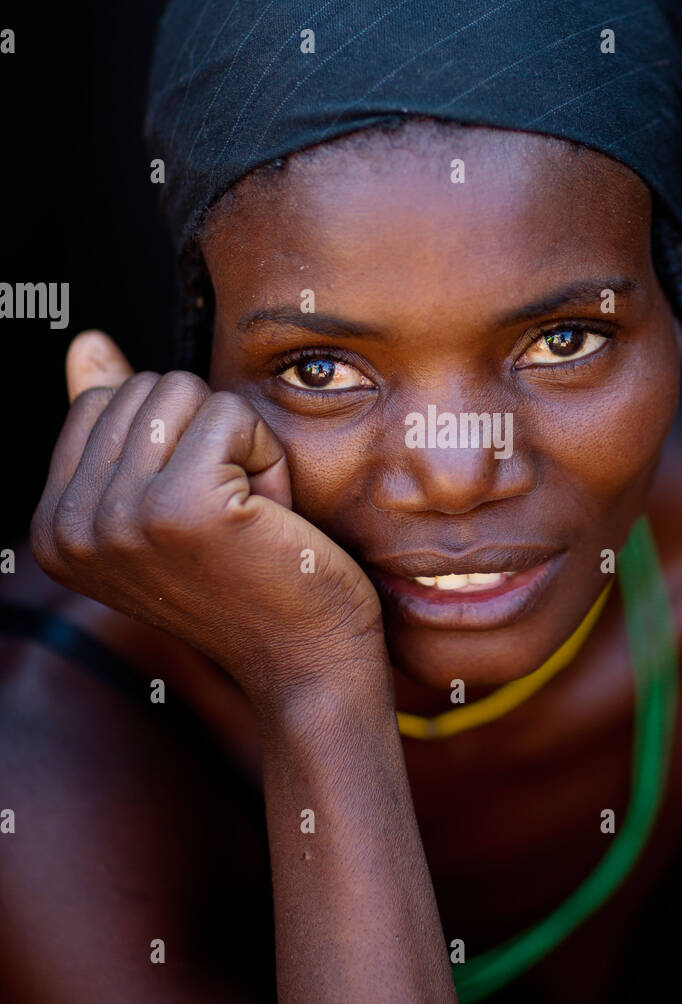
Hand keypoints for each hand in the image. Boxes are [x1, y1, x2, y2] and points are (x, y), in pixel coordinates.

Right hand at [30, 331, 385, 706]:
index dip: (173, 441)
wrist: (307, 661)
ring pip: (189, 394)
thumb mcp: (168, 501)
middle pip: (146, 390)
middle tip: (230, 522)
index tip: (195, 518)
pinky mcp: (185, 505)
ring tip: (248, 520)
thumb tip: (87, 342)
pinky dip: (268, 457)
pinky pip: (232, 414)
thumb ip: (118, 427)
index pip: (104, 401)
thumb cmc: (250, 579)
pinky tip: (270, 519)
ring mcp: (121, 517)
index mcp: (53, 529)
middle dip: (208, 440)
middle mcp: (70, 527)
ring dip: (238, 447)